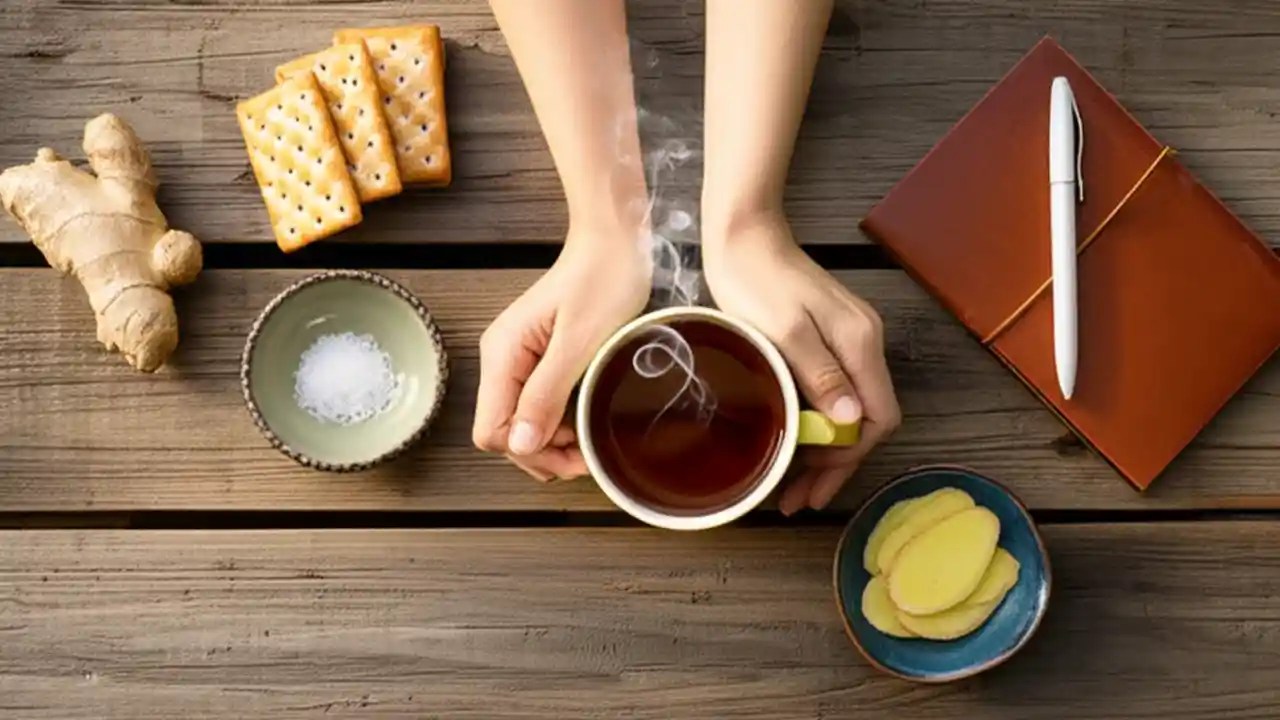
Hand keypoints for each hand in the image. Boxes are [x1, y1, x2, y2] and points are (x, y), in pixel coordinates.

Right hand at [473, 225, 649, 480]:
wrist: (613, 241)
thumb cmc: (603, 279)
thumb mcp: (579, 342)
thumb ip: (546, 392)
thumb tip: (519, 444)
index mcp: (503, 354)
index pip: (491, 429)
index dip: (529, 452)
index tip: (574, 455)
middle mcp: (500, 358)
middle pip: (502, 431)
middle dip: (541, 453)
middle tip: (586, 458)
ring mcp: (516, 358)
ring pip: (518, 422)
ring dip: (549, 442)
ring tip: (587, 443)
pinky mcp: (534, 357)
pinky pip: (533, 403)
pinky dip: (555, 422)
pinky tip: (581, 421)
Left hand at [702, 210, 900, 513]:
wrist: (743, 236)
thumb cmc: (756, 280)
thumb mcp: (784, 331)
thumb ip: (819, 375)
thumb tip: (851, 421)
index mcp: (859, 343)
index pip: (878, 417)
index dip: (850, 456)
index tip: (814, 482)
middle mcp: (863, 344)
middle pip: (866, 421)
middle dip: (837, 464)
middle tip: (800, 500)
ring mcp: (848, 341)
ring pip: (849, 410)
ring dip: (826, 450)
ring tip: (794, 486)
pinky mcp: (828, 339)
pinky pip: (834, 394)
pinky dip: (818, 425)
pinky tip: (795, 442)